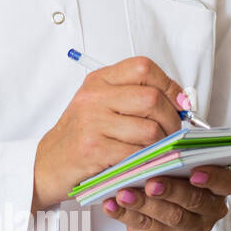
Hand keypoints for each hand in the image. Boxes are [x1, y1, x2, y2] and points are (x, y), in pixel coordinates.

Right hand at [33, 55, 186, 209]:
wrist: (49, 163)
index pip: (143, 68)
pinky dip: (148, 160)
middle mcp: (93, 97)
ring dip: (162, 144)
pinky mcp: (93, 149)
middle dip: (172, 120)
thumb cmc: (80, 135)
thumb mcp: (100, 104)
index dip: (169, 86)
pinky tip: (144, 162)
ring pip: (150, 129)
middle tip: (173, 133)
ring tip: (158, 150)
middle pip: (152, 98)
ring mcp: (91, 122)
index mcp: (98, 81)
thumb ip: (133, 96)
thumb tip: (181, 102)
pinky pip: (137, 153)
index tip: (179, 104)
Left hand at [102, 164, 230, 230]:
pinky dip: (125, 214)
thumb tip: (154, 144)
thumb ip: (176, 160)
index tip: (194, 173)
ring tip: (124, 194)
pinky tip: (111, 205)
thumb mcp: (182, 170)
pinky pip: (145, 226)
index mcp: (217, 187)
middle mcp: (208, 209)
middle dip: (172, 190)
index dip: (213, 178)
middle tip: (151, 183)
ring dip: (144, 203)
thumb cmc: (175, 183)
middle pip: (194, 200)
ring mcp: (189, 228)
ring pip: (170, 216)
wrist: (166, 222)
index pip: (226, 182)